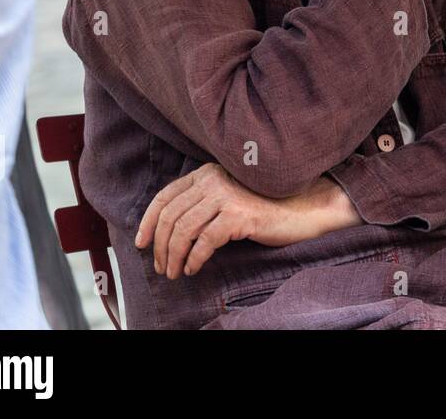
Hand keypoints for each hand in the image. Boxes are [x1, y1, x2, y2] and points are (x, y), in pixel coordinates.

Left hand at [135, 164, 363, 278]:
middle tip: (161, 268)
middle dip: (160, 246)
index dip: (149, 222)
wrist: (303, 208)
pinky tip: (193, 269)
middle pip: (171, 216)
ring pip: (183, 230)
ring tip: (175, 273)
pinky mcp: (238, 215)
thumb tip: (167, 230)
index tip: (142, 243)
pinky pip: (204, 242)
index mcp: (207, 172)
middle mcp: (213, 179)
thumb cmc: (265, 206)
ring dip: (173, 256)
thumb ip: (203, 201)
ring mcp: (226, 195)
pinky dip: (194, 259)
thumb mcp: (228, 197)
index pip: (165, 196)